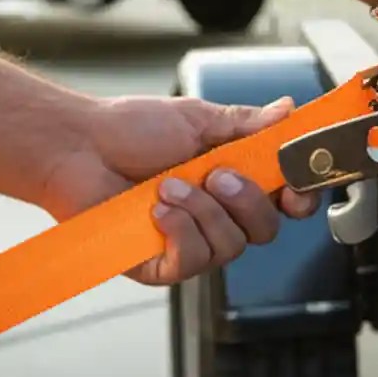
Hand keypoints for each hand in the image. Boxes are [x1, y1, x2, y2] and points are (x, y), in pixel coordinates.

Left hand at [41, 95, 315, 285]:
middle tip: (216, 172)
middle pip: (266, 230)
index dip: (300, 197)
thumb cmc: (129, 130)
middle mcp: (218, 216)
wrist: (78, 146)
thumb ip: (247, 123)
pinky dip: (179, 231)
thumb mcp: (197, 118)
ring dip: (203, 210)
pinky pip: (192, 261)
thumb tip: (287, 111)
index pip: (287, 201)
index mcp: (234, 179)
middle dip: (247, 200)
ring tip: (168, 185)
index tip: (293, 183)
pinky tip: (156, 210)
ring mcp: (190, 243)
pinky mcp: (161, 265)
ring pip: (230, 247)